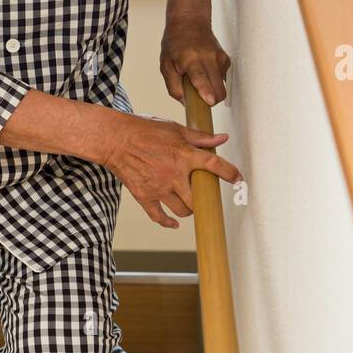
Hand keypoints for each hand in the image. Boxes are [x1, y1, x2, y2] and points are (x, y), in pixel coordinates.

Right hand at [96, 112, 243, 228]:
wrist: (114, 139)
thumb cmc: (143, 130)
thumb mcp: (175, 128)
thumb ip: (200, 136)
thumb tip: (222, 138)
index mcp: (184, 155)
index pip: (214, 164)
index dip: (230, 173)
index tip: (238, 180)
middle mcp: (174, 174)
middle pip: (199, 198)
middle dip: (205, 200)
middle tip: (206, 197)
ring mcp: (159, 187)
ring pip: (182, 210)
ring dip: (189, 210)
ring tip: (189, 204)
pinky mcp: (144, 196)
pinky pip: (159, 217)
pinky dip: (168, 223)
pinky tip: (174, 223)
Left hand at [160, 1, 231, 106]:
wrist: (190, 22)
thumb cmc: (175, 44)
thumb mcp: (166, 66)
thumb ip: (174, 87)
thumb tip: (186, 104)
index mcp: (190, 59)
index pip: (201, 78)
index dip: (206, 92)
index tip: (209, 101)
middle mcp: (209, 58)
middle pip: (218, 90)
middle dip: (210, 101)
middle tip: (197, 98)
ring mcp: (220, 59)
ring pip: (221, 88)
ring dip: (211, 91)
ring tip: (197, 79)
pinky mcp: (226, 60)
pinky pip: (221, 80)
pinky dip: (213, 82)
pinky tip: (203, 72)